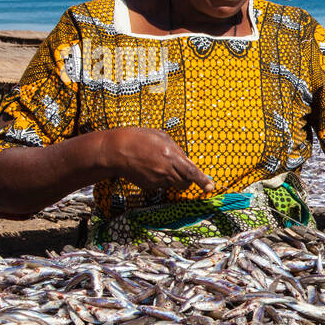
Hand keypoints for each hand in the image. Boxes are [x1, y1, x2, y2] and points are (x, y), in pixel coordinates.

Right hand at [100, 128, 214, 193]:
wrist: (115, 151)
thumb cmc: (139, 139)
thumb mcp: (162, 137)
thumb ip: (177, 150)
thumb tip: (187, 160)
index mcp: (172, 157)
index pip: (192, 173)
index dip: (203, 181)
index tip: (210, 187)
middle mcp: (166, 171)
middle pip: (184, 183)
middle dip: (186, 180)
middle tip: (179, 170)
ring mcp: (157, 181)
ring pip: (172, 184)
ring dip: (171, 177)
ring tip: (156, 163)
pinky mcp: (148, 186)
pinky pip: (160, 185)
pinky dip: (158, 178)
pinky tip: (148, 168)